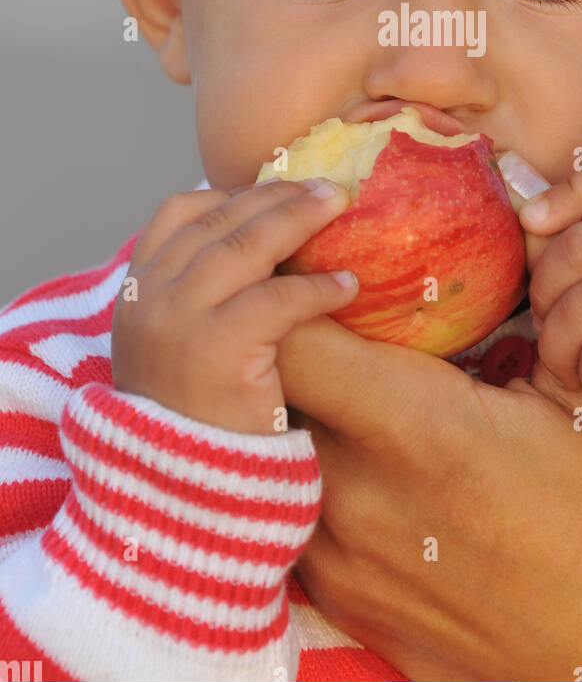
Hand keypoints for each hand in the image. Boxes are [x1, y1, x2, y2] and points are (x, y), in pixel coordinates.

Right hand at [111, 178, 358, 432]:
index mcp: (133, 291)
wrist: (178, 494)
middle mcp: (148, 298)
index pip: (177, 214)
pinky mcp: (217, 348)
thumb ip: (198, 295)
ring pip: (248, 245)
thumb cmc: (193, 420)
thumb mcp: (174, 345)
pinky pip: (279, 298)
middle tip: (327, 187)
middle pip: (220, 220)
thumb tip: (258, 239)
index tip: (276, 189)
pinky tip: (349, 286)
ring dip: (300, 218)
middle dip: (277, 196)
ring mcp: (177, 320)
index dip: (231, 194)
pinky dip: (319, 287)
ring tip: (340, 208)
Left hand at [276, 316, 581, 681]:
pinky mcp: (350, 607)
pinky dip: (325, 485)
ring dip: (309, 423)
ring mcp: (346, 563)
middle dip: (296, 356)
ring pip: (284, 460)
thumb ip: (511, 320)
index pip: (294, 342)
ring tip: (364, 405)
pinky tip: (382, 475)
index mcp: (419, 430)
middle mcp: (361, 499)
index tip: (322, 282)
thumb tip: (475, 255)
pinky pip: (304, 521)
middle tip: (342, 332)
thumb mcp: (579, 395)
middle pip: (277, 398)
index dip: (294, 301)